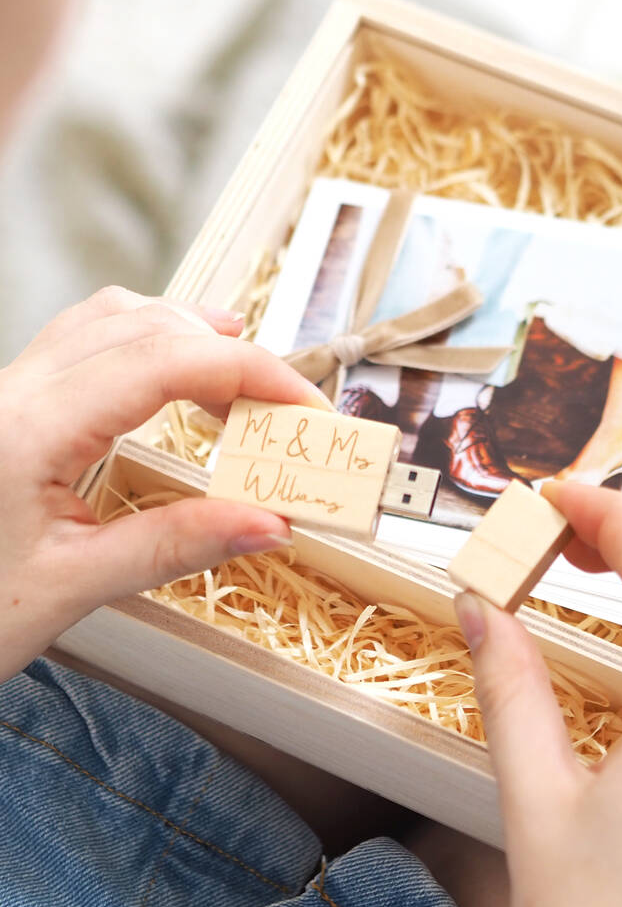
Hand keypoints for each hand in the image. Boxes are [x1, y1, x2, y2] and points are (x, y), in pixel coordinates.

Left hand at [0, 286, 331, 681]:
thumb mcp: (69, 589)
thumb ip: (174, 547)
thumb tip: (269, 523)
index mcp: (28, 428)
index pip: (168, 360)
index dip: (252, 373)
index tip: (306, 407)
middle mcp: (15, 391)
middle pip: (151, 326)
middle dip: (234, 357)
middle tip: (284, 412)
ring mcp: (9, 388)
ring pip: (116, 317)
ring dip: (192, 339)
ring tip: (240, 385)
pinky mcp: (11, 401)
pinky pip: (87, 336)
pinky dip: (149, 340)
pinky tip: (173, 371)